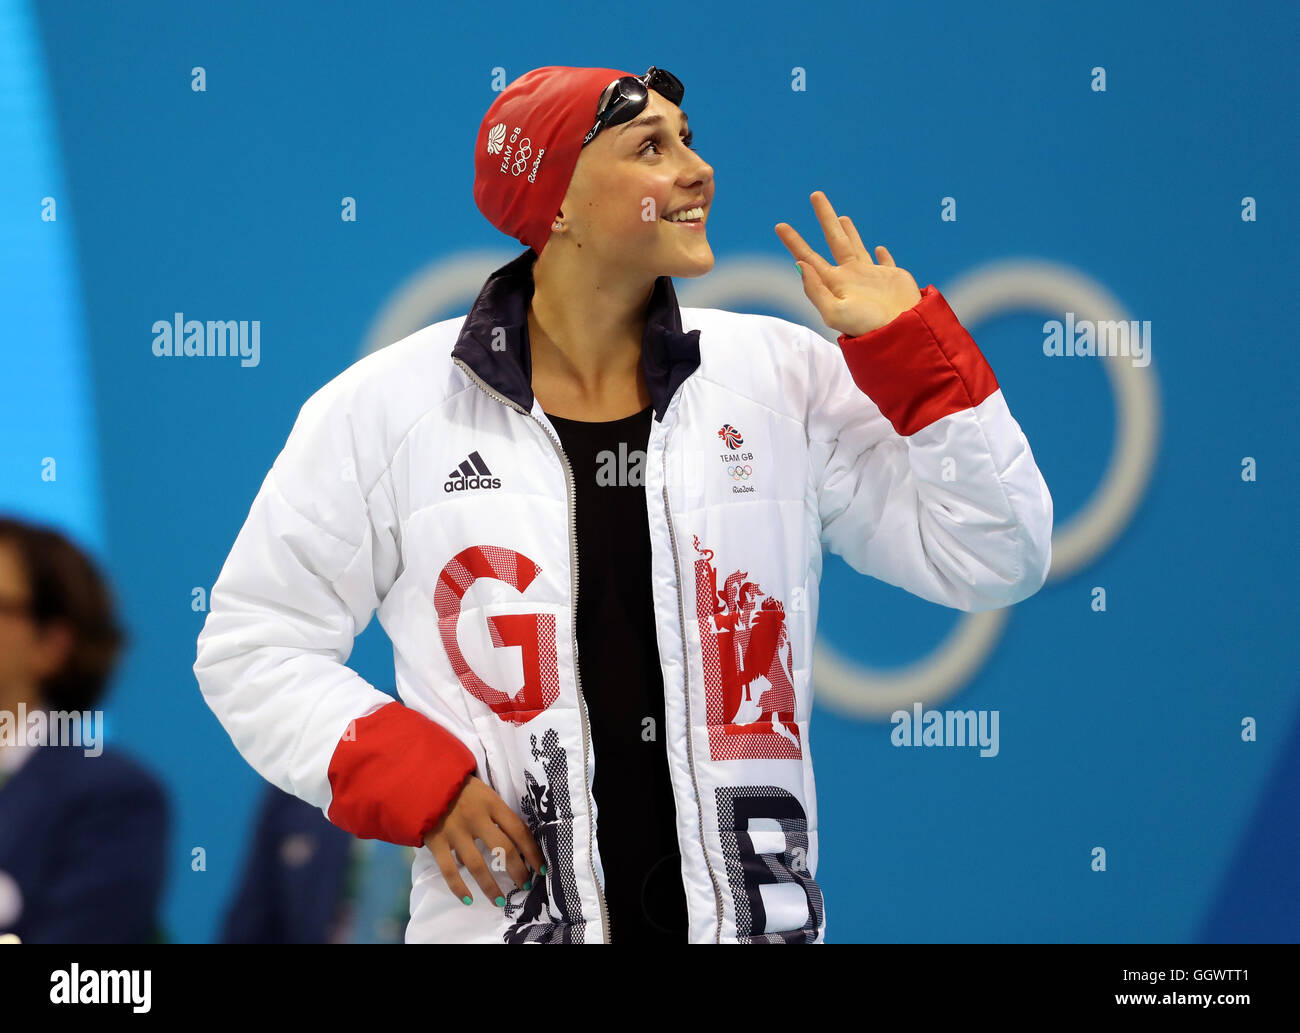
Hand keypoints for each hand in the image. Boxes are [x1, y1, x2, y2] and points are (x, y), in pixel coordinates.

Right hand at [423, 775, 544, 905]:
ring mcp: (456, 831)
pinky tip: (468, 900)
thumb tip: (511, 844)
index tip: (540, 868)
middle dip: (518, 871)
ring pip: (478, 865)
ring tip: (500, 901)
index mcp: (492, 803)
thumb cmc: (459, 786)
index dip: (532, 852)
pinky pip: (450, 870)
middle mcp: (476, 817)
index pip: (519, 830)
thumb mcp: (483, 792)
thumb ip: (495, 814)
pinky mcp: (437, 842)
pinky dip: (459, 887)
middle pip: (503, 849)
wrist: (423, 779)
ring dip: (491, 887)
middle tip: (524, 886)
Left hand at [775, 190, 922, 336]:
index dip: (794, 241)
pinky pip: (885, 263)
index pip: (809, 258)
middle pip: (834, 240)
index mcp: (834, 284)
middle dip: (825, 218)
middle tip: (816, 195)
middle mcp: (850, 277)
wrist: (900, 334)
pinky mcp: (892, 278)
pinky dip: (882, 255)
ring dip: (849, 232)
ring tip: (842, 218)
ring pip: (856, 246)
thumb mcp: (835, 312)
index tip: (780, 226)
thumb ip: (815, 290)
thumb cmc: (867, 326)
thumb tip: (800, 265)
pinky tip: (879, 249)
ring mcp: (870, 276)